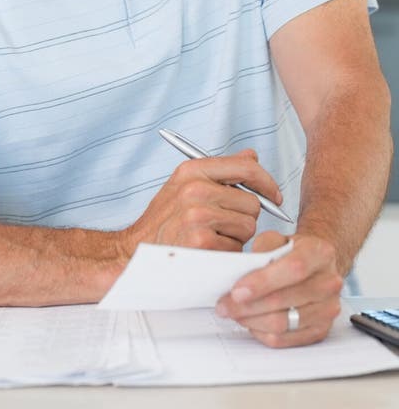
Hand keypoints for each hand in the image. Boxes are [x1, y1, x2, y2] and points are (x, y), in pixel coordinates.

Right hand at [121, 149, 282, 254]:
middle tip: (223, 225)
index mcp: (192, 170)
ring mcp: (198, 215)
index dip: (267, 182)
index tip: (274, 195)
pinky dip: (227, 253)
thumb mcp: (185, 185)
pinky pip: (237, 247)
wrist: (134, 252)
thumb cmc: (164, 221)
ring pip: (249, 226)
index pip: (246, 167)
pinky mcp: (202, 242)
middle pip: (252, 202)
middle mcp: (195, 189)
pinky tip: (208, 251)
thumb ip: (221, 171)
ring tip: (213, 237)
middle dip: (245, 217)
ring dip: (237, 237)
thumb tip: (252, 155)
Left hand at [215, 231, 343, 346]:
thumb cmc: (293, 251)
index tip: (237, 291)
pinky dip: (262, 333)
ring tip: (234, 313)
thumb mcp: (277, 238)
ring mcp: (328, 309)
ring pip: (283, 324)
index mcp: (320, 253)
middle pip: (285, 300)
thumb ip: (261, 249)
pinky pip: (286, 339)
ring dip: (251, 320)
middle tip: (224, 305)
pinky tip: (250, 322)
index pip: (293, 269)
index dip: (263, 282)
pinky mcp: (320, 330)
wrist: (316, 265)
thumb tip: (240, 271)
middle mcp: (329, 282)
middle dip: (248, 306)